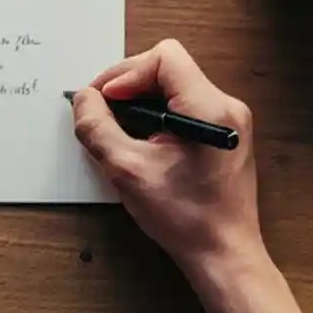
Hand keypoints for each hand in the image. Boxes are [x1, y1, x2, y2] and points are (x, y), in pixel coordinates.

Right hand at [71, 39, 261, 270]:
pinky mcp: (224, 135)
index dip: (126, 73)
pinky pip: (184, 107)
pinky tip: (142, 145)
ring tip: (120, 133)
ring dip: (141, 103)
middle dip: (129, 87)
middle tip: (103, 114)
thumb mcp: (127, 171)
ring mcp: (229, 120)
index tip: (105, 100)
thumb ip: (97, 128)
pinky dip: (157, 117)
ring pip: (174, 88)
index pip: (164, 57)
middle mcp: (225, 106)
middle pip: (168, 68)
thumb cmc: (185, 218)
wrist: (224, 255)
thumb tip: (83, 99)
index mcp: (208, 108)